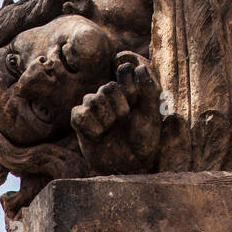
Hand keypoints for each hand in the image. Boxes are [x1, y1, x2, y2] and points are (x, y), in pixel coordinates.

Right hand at [71, 53, 161, 173]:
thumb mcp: (151, 115)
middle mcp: (109, 94)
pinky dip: (92, 129)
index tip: (136, 101)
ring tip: (111, 129)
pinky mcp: (80, 120)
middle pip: (108, 87)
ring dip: (106, 119)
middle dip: (119, 107)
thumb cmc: (144, 138)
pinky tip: (99, 136)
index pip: (125, 69)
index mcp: (128, 88)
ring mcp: (93, 106)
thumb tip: (141, 67)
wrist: (130, 165)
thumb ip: (149, 90)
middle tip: (124, 119)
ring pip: (92, 100)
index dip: (130, 86)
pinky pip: (79, 116)